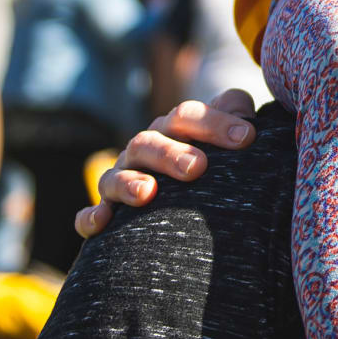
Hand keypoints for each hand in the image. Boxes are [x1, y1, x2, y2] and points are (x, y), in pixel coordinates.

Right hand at [75, 90, 256, 238]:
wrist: (188, 188)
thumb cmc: (215, 156)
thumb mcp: (229, 135)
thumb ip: (237, 117)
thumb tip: (247, 121)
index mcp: (173, 127)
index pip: (188, 116)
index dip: (215, 124)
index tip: (246, 137)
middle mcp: (144, 148)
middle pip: (150, 143)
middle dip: (171, 154)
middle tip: (198, 167)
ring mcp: (122, 178)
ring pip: (116, 175)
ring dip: (128, 183)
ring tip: (147, 192)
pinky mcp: (107, 210)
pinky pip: (89, 215)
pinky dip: (91, 217)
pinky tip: (101, 222)